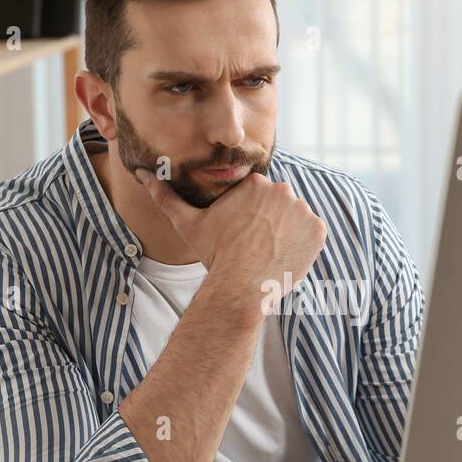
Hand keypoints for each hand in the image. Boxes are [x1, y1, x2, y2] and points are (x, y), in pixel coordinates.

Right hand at [134, 167, 326, 311]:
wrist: (240, 286)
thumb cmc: (215, 254)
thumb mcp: (188, 223)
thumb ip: (166, 197)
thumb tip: (143, 175)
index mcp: (255, 184)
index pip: (259, 196)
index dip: (252, 216)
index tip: (244, 233)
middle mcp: (283, 190)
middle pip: (280, 206)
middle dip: (271, 222)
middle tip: (257, 245)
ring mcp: (303, 210)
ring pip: (297, 219)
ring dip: (288, 232)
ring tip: (270, 251)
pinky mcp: (318, 231)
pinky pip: (313, 234)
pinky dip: (304, 244)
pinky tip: (285, 256)